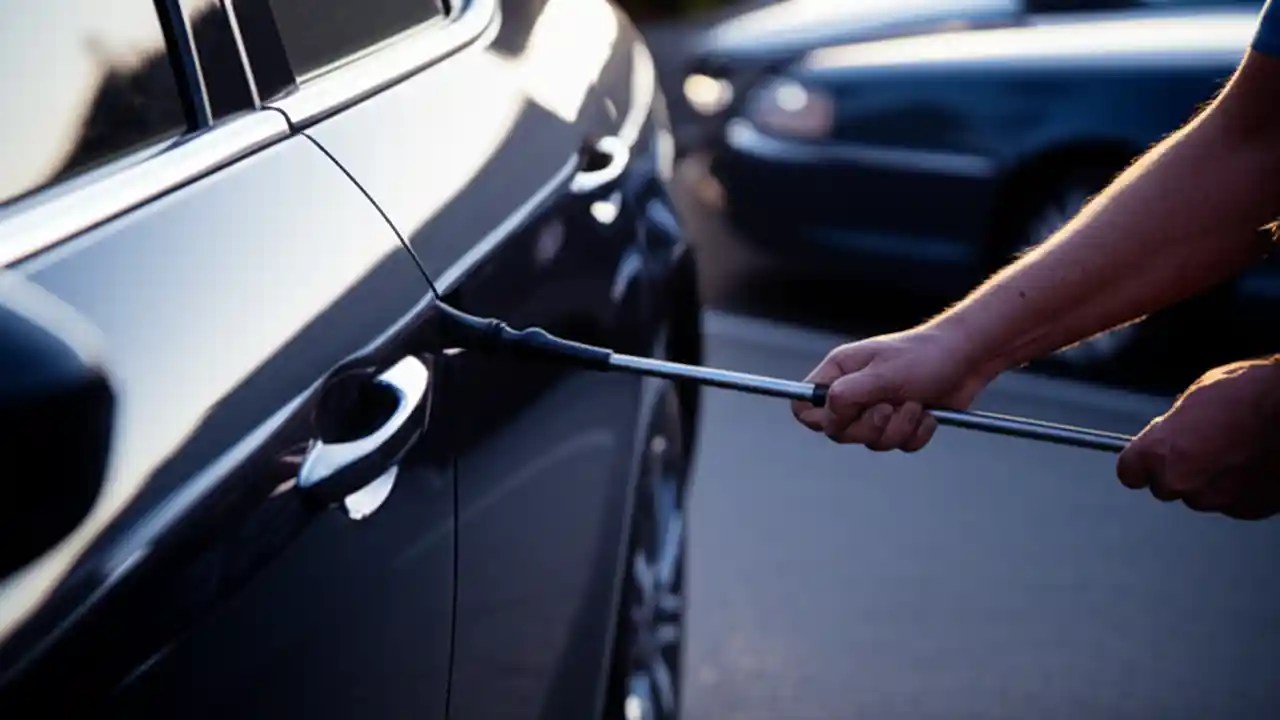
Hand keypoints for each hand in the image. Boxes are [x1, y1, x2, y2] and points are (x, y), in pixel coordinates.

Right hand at [791, 326, 995, 450]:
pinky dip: (917, 434)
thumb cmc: (925, 357)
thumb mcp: (882, 374)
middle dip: (871, 426)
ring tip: (916, 404)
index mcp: (839, 373)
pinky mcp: (901, 422)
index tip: (844, 415)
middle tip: (890, 407)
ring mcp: (877, 409)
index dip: (818, 418)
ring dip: (899, 428)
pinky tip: (929, 414)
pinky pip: (899, 445)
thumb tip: (827, 414)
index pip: (803, 406)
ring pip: (871, 442)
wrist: (968, 358)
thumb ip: (848, 395)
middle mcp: (854, 392)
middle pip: (838, 432)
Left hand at [1117, 358, 1279, 518]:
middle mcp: (1179, 482)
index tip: (1150, 457)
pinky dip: (1239, 488)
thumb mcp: (1195, 399)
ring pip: (1201, 495)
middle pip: (1165, 486)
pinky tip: (1254, 463)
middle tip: (1204, 447)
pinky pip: (1232, 501)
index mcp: (1158, 453)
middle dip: (1179, 470)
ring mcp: (1214, 500)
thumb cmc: (1249, 394)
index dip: (1142, 463)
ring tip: (1237, 451)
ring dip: (1211, 480)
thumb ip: (1174, 428)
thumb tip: (1171, 436)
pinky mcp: (1245, 510)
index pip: (1130, 473)